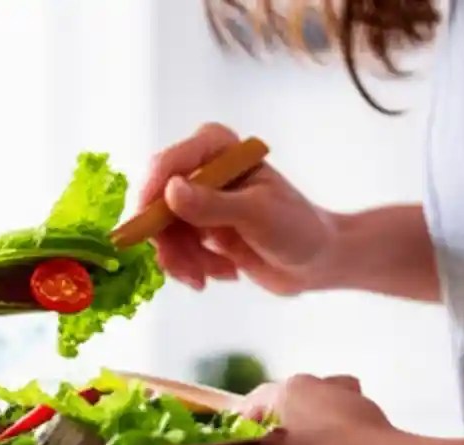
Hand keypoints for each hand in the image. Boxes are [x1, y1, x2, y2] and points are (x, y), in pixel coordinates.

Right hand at [140, 122, 340, 293]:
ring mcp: (196, 200)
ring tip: (209, 276)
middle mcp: (201, 169)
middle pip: (156, 201)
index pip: (168, 163)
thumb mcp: (257, 215)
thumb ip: (213, 204)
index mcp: (217, 149)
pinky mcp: (195, 228)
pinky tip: (221, 272)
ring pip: (161, 232)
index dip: (151, 194)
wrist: (315, 261)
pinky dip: (191, 266)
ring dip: (183, 260)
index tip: (148, 228)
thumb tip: (171, 191)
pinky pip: (172, 248)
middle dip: (169, 241)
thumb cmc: (297, 229)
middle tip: (188, 270)